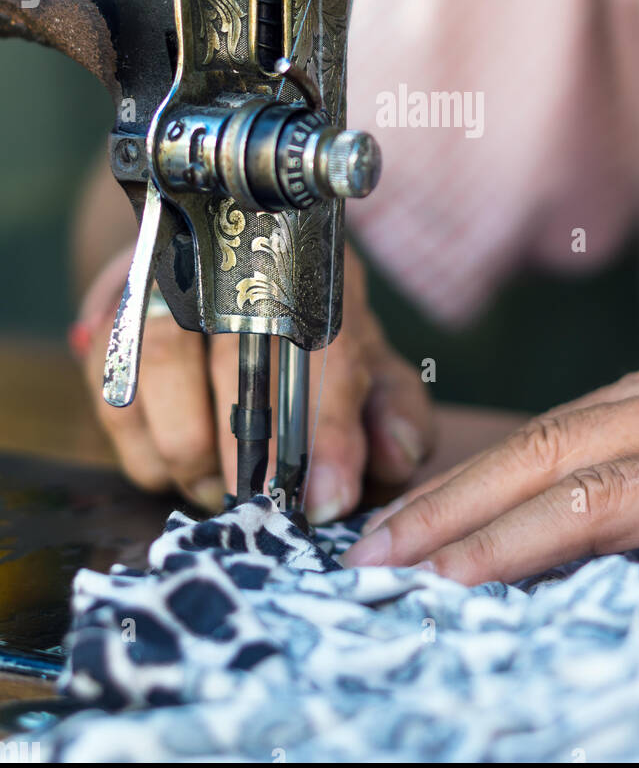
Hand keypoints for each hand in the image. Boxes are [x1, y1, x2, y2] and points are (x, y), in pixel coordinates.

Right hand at [74, 243, 433, 520]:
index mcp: (315, 266)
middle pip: (233, 352)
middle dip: (251, 449)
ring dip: (196, 455)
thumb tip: (397, 457)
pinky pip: (118, 404)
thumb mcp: (371, 369)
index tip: (328, 498)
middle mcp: (233, 260)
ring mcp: (164, 286)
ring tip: (228, 489)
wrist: (227, 281)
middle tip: (267, 506)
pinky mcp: (111, 325)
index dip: (328, 429)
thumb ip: (397, 411)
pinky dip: (153, 456)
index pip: (325, 344)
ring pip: (164, 373)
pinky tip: (188, 469)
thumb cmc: (314, 340)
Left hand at [342, 334, 638, 580]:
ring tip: (438, 582)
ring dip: (506, 544)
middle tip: (380, 555)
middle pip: (556, 451)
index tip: (398, 524)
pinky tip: (563, 616)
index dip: (467, 480)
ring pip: (604, 496)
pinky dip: (624, 592)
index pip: (554, 429)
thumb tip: (546, 509)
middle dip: (456, 507)